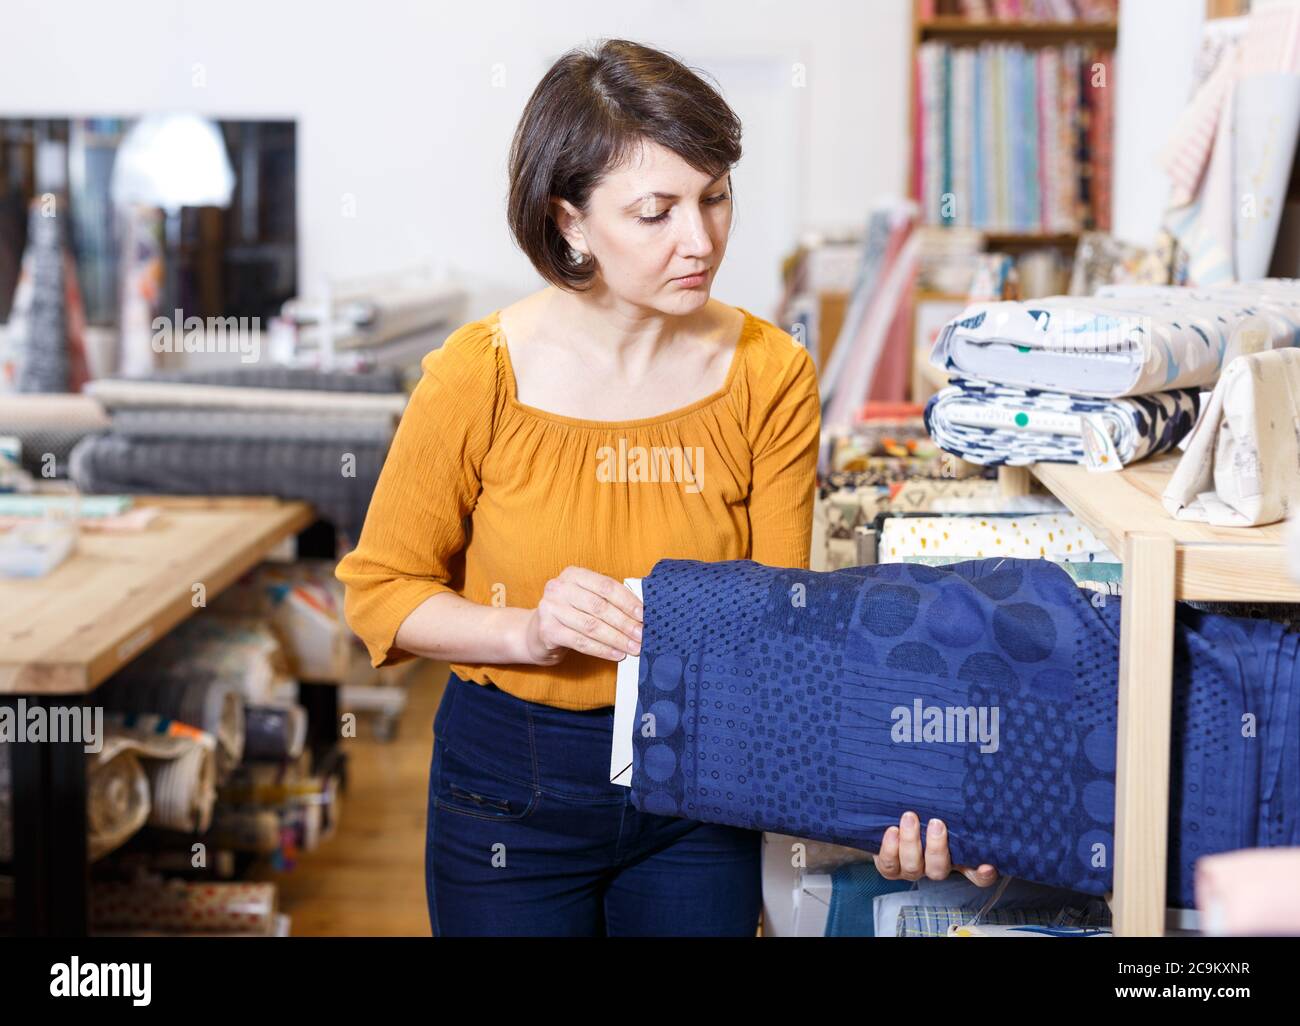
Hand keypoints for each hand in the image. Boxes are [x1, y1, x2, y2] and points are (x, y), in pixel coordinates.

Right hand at [522, 566, 642, 664]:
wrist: (536, 633)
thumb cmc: (570, 614)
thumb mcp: (585, 599)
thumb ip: (608, 600)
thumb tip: (640, 614)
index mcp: (573, 574)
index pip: (606, 586)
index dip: (627, 601)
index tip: (644, 615)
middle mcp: (559, 587)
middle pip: (600, 606)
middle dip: (625, 623)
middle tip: (642, 635)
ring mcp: (550, 608)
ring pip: (592, 626)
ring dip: (617, 639)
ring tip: (633, 648)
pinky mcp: (547, 630)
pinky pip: (581, 642)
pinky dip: (602, 650)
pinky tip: (616, 654)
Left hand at [873, 811, 997, 886]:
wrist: (892, 813)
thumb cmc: (925, 808)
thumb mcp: (944, 808)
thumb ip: (956, 807)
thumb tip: (972, 785)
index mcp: (955, 857)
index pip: (977, 875)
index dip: (983, 874)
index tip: (986, 865)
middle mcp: (933, 867)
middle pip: (939, 870)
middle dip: (936, 847)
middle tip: (936, 823)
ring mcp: (911, 868)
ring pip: (913, 866)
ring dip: (911, 842)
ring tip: (910, 817)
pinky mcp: (890, 867)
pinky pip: (888, 865)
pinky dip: (890, 848)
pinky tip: (892, 830)